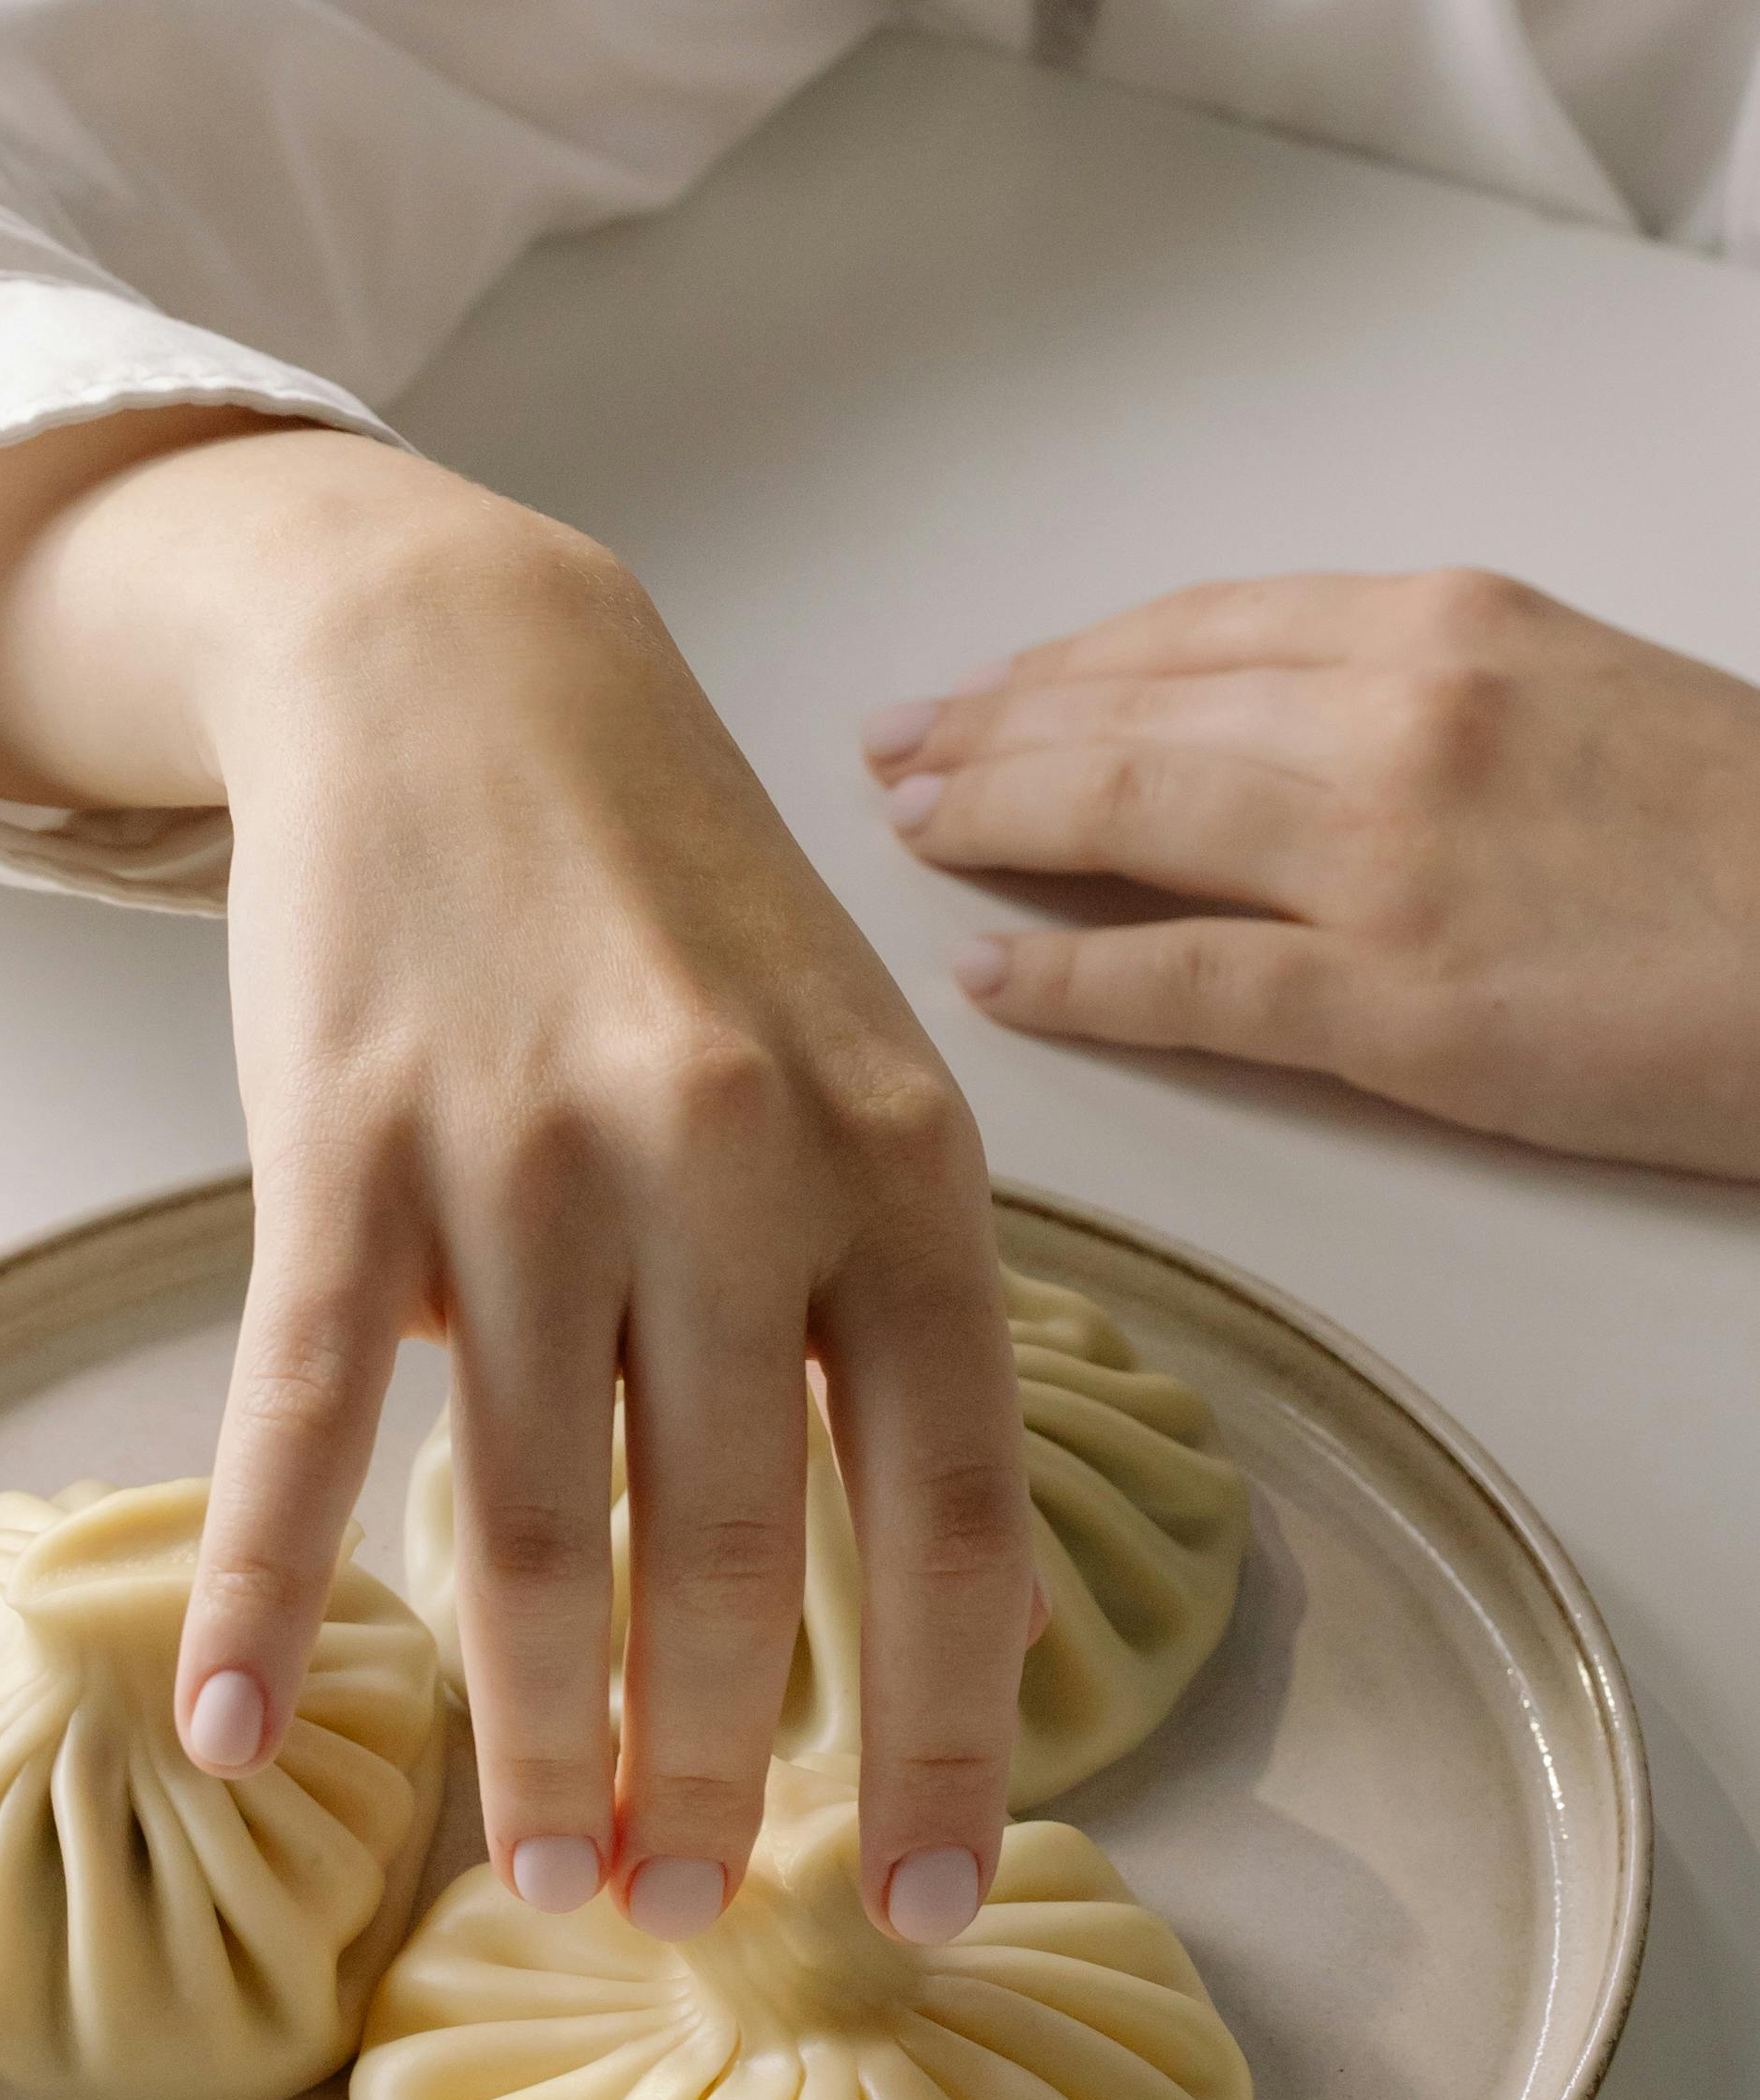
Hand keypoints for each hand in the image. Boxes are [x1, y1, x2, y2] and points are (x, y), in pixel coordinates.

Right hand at [0, 423, 1034, 1940]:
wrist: (460, 666)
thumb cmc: (680, 910)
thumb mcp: (859, 1078)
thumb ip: (888, 1315)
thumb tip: (904, 1600)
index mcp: (903, 1166)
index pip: (954, 1509)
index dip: (943, 1730)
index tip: (922, 1901)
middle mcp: (733, 1165)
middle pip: (734, 1544)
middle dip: (706, 1766)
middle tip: (678, 1918)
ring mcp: (528, 1158)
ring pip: (535, 1515)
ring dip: (534, 1730)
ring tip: (535, 1877)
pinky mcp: (340, 1149)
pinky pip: (304, 1418)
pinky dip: (270, 1590)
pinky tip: (241, 1733)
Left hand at [863, 568, 1759, 1179]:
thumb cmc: (1738, 845)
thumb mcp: (1577, 704)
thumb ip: (1423, 705)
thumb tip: (1277, 741)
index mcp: (1448, 630)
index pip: (1197, 629)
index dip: (1064, 662)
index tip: (978, 689)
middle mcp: (1399, 711)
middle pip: (1135, 706)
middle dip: (993, 727)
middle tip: (893, 755)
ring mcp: (1387, 855)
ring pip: (1131, 810)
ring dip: (998, 817)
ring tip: (912, 833)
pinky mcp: (1398, 1002)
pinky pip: (1186, 979)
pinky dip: (1071, 975)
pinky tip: (990, 973)